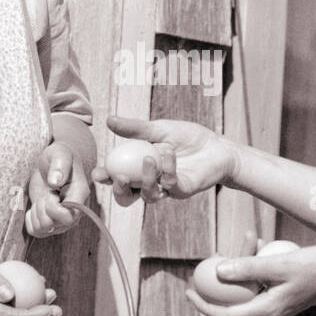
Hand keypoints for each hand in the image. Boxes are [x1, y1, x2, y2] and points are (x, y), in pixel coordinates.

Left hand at [25, 140, 89, 237]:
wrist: (53, 163)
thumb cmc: (58, 156)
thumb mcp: (59, 153)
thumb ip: (59, 164)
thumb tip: (55, 181)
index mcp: (79, 195)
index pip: (68, 216)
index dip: (53, 208)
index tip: (50, 192)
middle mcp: (73, 212)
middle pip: (53, 225)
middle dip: (42, 208)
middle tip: (46, 193)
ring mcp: (62, 220)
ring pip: (42, 230)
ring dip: (36, 213)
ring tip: (42, 198)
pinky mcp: (49, 223)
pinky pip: (35, 231)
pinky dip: (30, 220)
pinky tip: (36, 206)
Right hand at [92, 114, 239, 206]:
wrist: (216, 145)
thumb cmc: (188, 137)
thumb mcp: (158, 129)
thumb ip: (135, 129)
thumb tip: (108, 120)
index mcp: (139, 168)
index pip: (117, 176)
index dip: (105, 178)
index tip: (98, 172)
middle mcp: (149, 182)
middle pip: (127, 196)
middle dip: (119, 190)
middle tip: (117, 177)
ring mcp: (165, 189)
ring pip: (148, 195)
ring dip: (145, 179)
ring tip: (148, 158)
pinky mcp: (182, 190)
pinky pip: (170, 185)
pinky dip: (167, 167)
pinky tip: (168, 151)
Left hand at [186, 242, 315, 315]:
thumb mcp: (278, 264)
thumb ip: (247, 268)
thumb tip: (216, 272)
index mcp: (267, 311)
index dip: (203, 306)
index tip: (188, 291)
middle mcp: (271, 311)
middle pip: (235, 299)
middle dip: (222, 278)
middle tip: (208, 260)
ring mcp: (278, 302)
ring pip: (249, 285)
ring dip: (244, 264)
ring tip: (247, 238)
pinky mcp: (284, 291)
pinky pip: (262, 279)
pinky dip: (258, 263)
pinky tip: (259, 242)